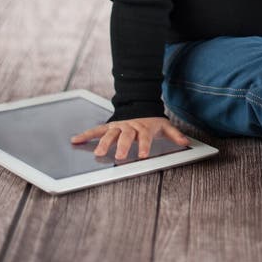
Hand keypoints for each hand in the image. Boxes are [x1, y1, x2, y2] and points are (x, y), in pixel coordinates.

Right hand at [70, 116, 188, 160]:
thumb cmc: (152, 122)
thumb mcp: (165, 126)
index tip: (142, 155)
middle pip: (126, 135)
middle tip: (118, 155)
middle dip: (122, 145)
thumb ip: (175, 134)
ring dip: (104, 142)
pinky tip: (76, 140)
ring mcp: (119, 125)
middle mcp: (130, 126)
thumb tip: (186, 142)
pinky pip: (97, 130)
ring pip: (111, 133)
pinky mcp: (109, 126)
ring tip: (97, 153)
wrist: (140, 106)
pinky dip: (86, 134)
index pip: (144, 137)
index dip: (144, 145)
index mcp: (144, 127)